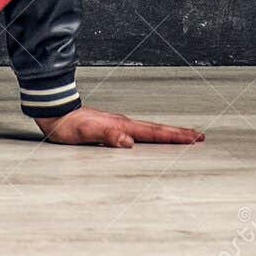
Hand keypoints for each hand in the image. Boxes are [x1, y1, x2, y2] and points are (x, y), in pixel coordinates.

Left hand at [35, 106, 205, 147]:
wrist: (56, 112)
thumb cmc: (68, 126)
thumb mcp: (84, 134)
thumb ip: (105, 136)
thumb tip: (128, 143)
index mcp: (121, 126)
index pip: (153, 132)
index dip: (174, 137)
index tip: (194, 138)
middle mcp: (124, 124)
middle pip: (157, 129)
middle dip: (179, 134)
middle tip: (200, 137)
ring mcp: (120, 125)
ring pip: (150, 130)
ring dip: (168, 134)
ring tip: (184, 138)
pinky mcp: (114, 128)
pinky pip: (140, 133)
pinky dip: (153, 136)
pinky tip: (154, 140)